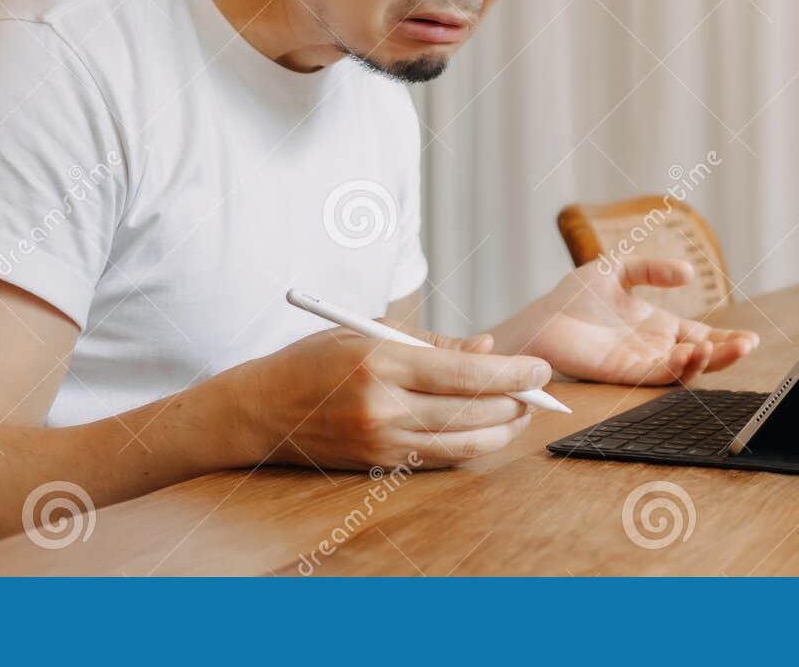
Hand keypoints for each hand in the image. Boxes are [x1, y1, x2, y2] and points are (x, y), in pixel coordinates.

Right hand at [225, 327, 550, 470]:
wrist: (259, 410)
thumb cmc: (314, 360)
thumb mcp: (368, 333)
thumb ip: (433, 344)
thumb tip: (487, 348)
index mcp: (380, 362)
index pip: (464, 372)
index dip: (511, 372)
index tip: (539, 367)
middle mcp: (382, 406)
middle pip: (470, 411)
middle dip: (515, 402)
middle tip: (539, 389)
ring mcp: (381, 441)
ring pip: (462, 444)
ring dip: (501, 430)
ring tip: (520, 413)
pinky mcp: (379, 464)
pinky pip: (439, 459)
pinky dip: (471, 447)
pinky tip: (488, 432)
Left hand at [489, 258, 759, 384]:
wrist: (543, 318)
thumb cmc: (575, 297)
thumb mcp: (619, 270)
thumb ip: (653, 269)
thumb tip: (688, 273)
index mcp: (658, 326)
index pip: (701, 335)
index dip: (726, 339)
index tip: (750, 338)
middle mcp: (655, 347)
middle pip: (701, 356)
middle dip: (727, 353)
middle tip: (748, 345)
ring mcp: (642, 362)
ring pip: (685, 368)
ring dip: (708, 360)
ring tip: (723, 347)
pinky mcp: (626, 372)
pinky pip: (659, 374)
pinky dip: (680, 366)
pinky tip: (694, 352)